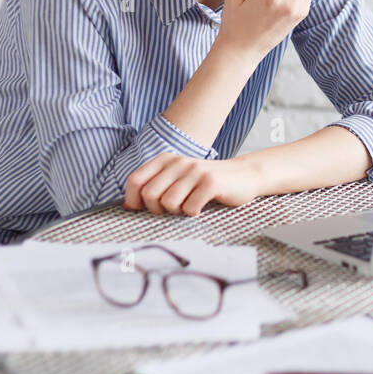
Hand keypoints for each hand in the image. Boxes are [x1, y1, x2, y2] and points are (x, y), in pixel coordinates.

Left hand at [122, 153, 261, 216]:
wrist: (243, 176)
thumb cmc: (205, 182)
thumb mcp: (178, 178)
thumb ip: (155, 186)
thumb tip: (129, 205)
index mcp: (165, 160)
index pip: (134, 181)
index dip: (134, 200)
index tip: (144, 209)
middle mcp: (178, 162)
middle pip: (149, 195)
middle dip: (157, 210)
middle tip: (172, 209)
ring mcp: (195, 171)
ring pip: (168, 203)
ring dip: (177, 212)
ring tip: (188, 206)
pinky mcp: (211, 182)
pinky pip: (189, 208)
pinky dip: (193, 213)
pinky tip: (201, 206)